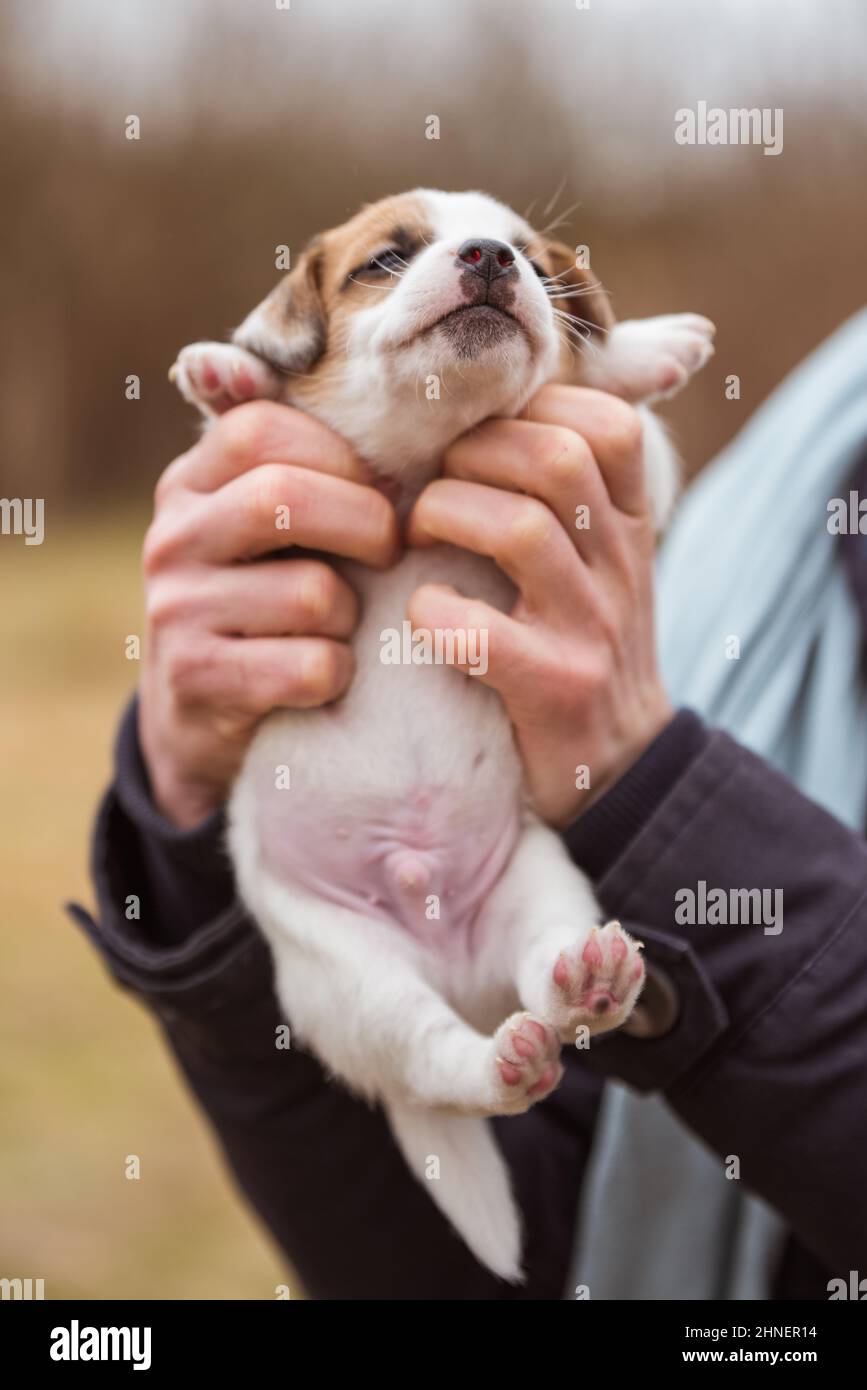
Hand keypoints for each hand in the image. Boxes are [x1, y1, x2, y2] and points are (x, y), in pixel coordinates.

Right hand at [139, 402, 398, 827]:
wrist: (196, 718)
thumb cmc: (264, 605)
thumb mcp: (265, 531)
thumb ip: (308, 475)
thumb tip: (406, 445)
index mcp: (190, 484)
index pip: (260, 430)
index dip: (340, 455)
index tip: (379, 491)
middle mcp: (172, 538)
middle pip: (281, 495)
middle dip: (366, 523)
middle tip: (391, 553)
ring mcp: (176, 610)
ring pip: (311, 591)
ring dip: (352, 614)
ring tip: (340, 626)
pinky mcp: (195, 678)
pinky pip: (309, 665)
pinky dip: (338, 674)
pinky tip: (324, 678)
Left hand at [406, 385, 672, 825]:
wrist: (621, 766)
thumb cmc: (585, 643)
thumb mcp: (600, 561)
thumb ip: (569, 495)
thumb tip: (485, 418)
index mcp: (632, 525)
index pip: (610, 424)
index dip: (536, 408)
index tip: (484, 437)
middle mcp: (621, 566)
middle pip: (557, 457)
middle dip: (474, 452)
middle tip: (434, 484)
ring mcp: (593, 628)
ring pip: (521, 529)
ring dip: (445, 516)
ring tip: (415, 535)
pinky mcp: (556, 688)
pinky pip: (482, 631)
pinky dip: (433, 611)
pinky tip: (423, 616)